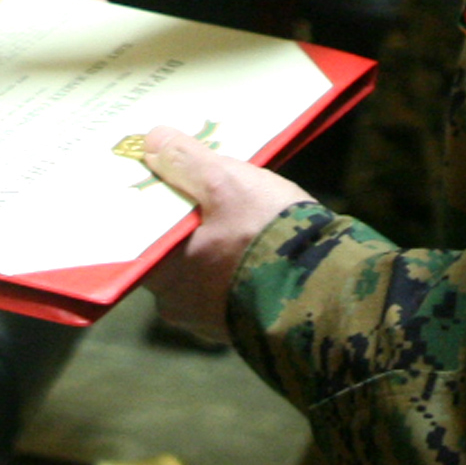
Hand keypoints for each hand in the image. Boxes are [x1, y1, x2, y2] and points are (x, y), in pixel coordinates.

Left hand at [139, 121, 309, 342]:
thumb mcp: (227, 184)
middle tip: (204, 186)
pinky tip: (254, 239)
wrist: (326, 292)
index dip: (151, 197)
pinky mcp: (240, 323)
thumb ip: (186, 161)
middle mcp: (176, 304)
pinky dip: (235, 260)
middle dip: (186, 217)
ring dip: (213, 239)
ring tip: (236, 210)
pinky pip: (226, 282)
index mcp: (162, 273)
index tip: (162, 173)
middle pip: (169, 244)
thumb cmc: (268, 237)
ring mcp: (208, 319)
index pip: (139, 228)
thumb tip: (152, 141)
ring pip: (199, 264)